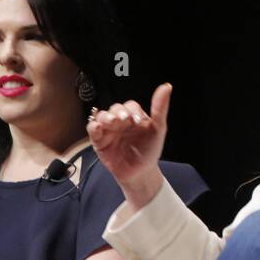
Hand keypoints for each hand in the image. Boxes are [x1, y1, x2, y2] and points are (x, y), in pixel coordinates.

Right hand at [88, 83, 171, 208]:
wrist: (141, 173)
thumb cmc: (149, 150)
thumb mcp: (158, 129)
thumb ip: (160, 108)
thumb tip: (166, 87)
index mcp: (134, 117)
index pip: (130, 105)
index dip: (133, 110)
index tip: (138, 120)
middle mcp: (121, 121)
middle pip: (115, 108)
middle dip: (119, 112)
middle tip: (124, 119)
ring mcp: (109, 130)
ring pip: (102, 116)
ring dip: (106, 116)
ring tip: (113, 122)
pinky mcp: (99, 141)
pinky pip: (93, 130)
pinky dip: (93, 126)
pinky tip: (98, 127)